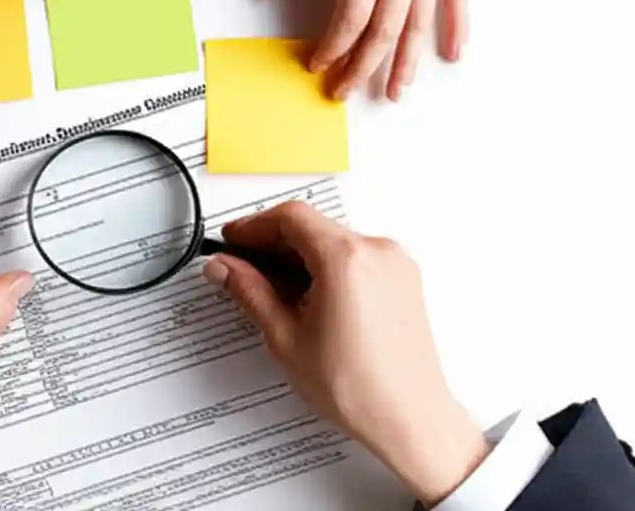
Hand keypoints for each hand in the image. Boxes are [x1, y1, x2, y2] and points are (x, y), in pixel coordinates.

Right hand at [203, 202, 486, 505]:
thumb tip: (225, 267)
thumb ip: (250, 291)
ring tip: (276, 291)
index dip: (253, 226)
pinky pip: (357, 257)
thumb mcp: (285, 337)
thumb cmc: (358, 388)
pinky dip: (328, 267)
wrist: (409, 418)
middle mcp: (377, 252)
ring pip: (334, 241)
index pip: (290, 217)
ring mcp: (395, 264)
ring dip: (301, 256)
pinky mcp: (404, 280)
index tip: (233, 240)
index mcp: (346, 259)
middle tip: (244, 266)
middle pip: (313, 226)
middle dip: (274, 242)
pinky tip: (309, 297)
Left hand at [263, 0, 467, 101]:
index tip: (317, 64)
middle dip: (363, 66)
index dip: (332, 48)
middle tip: (345, 91)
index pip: (349, 16)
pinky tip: (452, 50)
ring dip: (407, 59)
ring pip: (420, 17)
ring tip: (396, 91)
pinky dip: (456, 22)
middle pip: (384, 27)